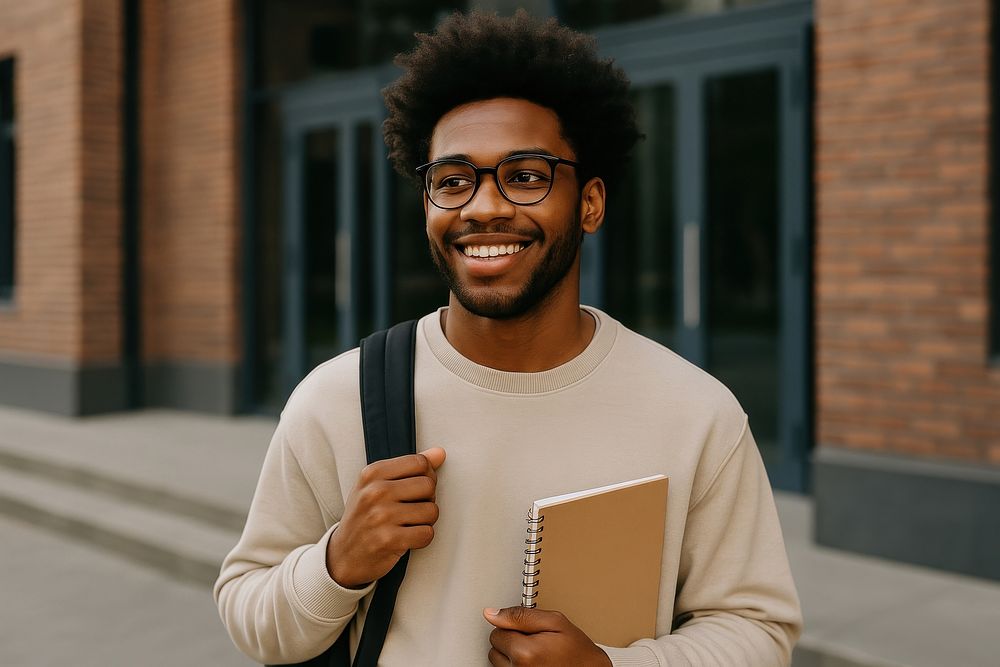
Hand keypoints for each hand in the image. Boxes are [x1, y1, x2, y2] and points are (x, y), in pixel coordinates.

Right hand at [326, 447, 445, 587]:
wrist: (343, 555)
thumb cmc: (364, 516)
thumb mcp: (377, 485)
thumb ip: (409, 467)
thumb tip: (439, 453)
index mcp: (372, 473)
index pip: (419, 462)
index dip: (426, 476)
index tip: (416, 488)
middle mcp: (376, 492)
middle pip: (429, 485)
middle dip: (427, 499)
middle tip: (411, 508)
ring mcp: (381, 516)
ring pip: (431, 511)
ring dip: (426, 520)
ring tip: (408, 524)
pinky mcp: (389, 540)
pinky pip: (427, 534)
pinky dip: (422, 538)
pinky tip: (407, 538)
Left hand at [484, 606, 611, 666]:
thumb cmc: (577, 652)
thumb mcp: (555, 622)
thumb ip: (521, 615)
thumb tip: (492, 614)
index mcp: (524, 653)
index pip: (496, 632)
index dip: (514, 627)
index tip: (530, 631)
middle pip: (495, 648)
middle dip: (511, 642)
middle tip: (535, 642)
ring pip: (498, 662)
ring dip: (512, 656)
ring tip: (535, 655)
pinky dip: (515, 666)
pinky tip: (532, 663)